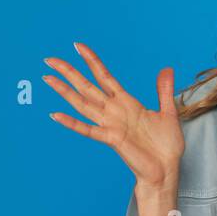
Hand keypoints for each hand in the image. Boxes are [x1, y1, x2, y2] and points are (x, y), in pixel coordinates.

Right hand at [43, 43, 185, 190]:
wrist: (167, 169)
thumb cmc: (166, 145)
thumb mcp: (168, 112)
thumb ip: (163, 91)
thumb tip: (166, 68)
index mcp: (127, 103)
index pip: (105, 77)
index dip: (92, 61)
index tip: (78, 46)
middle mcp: (115, 111)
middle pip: (87, 87)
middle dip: (70, 72)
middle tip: (50, 59)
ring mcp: (111, 125)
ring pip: (83, 104)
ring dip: (65, 91)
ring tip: (47, 78)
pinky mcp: (112, 139)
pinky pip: (89, 130)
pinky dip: (72, 123)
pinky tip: (56, 115)